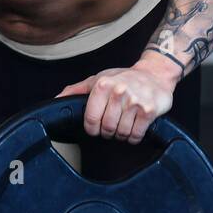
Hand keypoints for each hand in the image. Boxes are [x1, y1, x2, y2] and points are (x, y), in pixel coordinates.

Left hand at [56, 63, 175, 143]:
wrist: (155, 74)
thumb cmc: (124, 78)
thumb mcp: (98, 79)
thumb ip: (77, 90)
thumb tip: (57, 100)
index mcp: (102, 85)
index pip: (91, 119)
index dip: (92, 128)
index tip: (96, 127)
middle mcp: (118, 91)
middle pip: (107, 128)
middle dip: (108, 132)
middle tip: (113, 125)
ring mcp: (135, 101)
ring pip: (121, 133)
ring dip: (122, 135)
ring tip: (124, 124)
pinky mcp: (149, 111)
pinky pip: (136, 135)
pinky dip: (134, 137)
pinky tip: (134, 127)